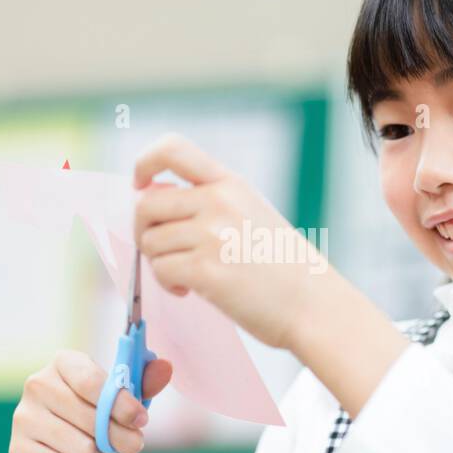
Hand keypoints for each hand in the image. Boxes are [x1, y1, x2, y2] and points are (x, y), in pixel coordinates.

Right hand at [9, 349, 172, 452]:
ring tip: (97, 452)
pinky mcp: (19, 451)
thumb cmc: (91, 420)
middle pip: (91, 417)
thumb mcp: (119, 400)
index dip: (122, 403)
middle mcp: (37, 385)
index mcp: (63, 363)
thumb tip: (166, 367)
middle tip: (132, 445)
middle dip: (121, 436)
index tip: (142, 419)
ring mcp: (24, 418)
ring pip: (83, 447)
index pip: (93, 381)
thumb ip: (143, 383)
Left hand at [133, 133, 331, 350]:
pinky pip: (160, 270)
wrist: (312, 303)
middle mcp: (219, 202)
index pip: (172, 148)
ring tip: (186, 276)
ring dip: (159, 263)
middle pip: (146, 203)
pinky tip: (189, 290)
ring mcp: (213, 236)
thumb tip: (151, 200)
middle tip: (161, 250)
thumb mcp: (252, 212)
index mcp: (230, 184)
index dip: (144, 163)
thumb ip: (209, 201)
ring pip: (149, 242)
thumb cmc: (281, 265)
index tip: (140, 185)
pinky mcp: (207, 271)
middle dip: (143, 230)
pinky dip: (168, 284)